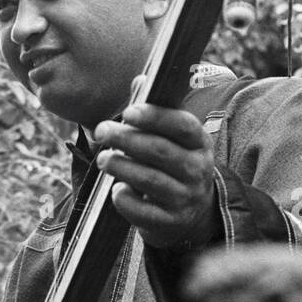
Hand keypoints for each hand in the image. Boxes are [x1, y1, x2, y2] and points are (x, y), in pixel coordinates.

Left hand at [92, 96, 219, 251]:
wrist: (193, 214)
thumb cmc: (174, 166)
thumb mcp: (172, 140)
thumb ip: (154, 112)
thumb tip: (140, 80)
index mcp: (200, 143)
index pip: (182, 125)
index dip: (154, 117)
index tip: (127, 112)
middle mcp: (197, 170)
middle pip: (160, 151)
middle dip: (127, 139)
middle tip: (102, 131)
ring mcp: (185, 198)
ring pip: (149, 180)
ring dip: (121, 166)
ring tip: (103, 159)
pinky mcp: (170, 222)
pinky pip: (142, 210)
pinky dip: (124, 199)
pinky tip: (116, 190)